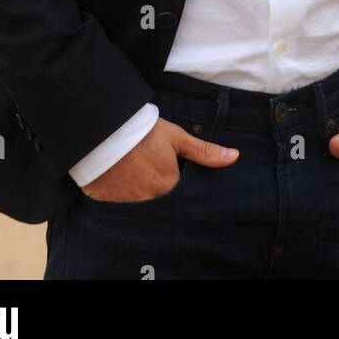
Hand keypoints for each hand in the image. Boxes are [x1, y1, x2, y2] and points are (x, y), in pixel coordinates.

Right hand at [82, 118, 238, 202]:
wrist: (104, 129)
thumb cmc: (143, 132)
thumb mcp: (176, 137)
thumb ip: (204, 152)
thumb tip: (234, 157)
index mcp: (168, 186)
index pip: (182, 199)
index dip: (181, 190)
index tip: (176, 180)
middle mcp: (150, 201)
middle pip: (162, 206)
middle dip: (163, 198)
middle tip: (155, 181)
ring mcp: (127, 204)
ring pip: (142, 207)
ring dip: (143, 198)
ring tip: (139, 183)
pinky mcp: (108, 203)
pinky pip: (120, 208)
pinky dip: (123, 200)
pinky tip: (122, 187)